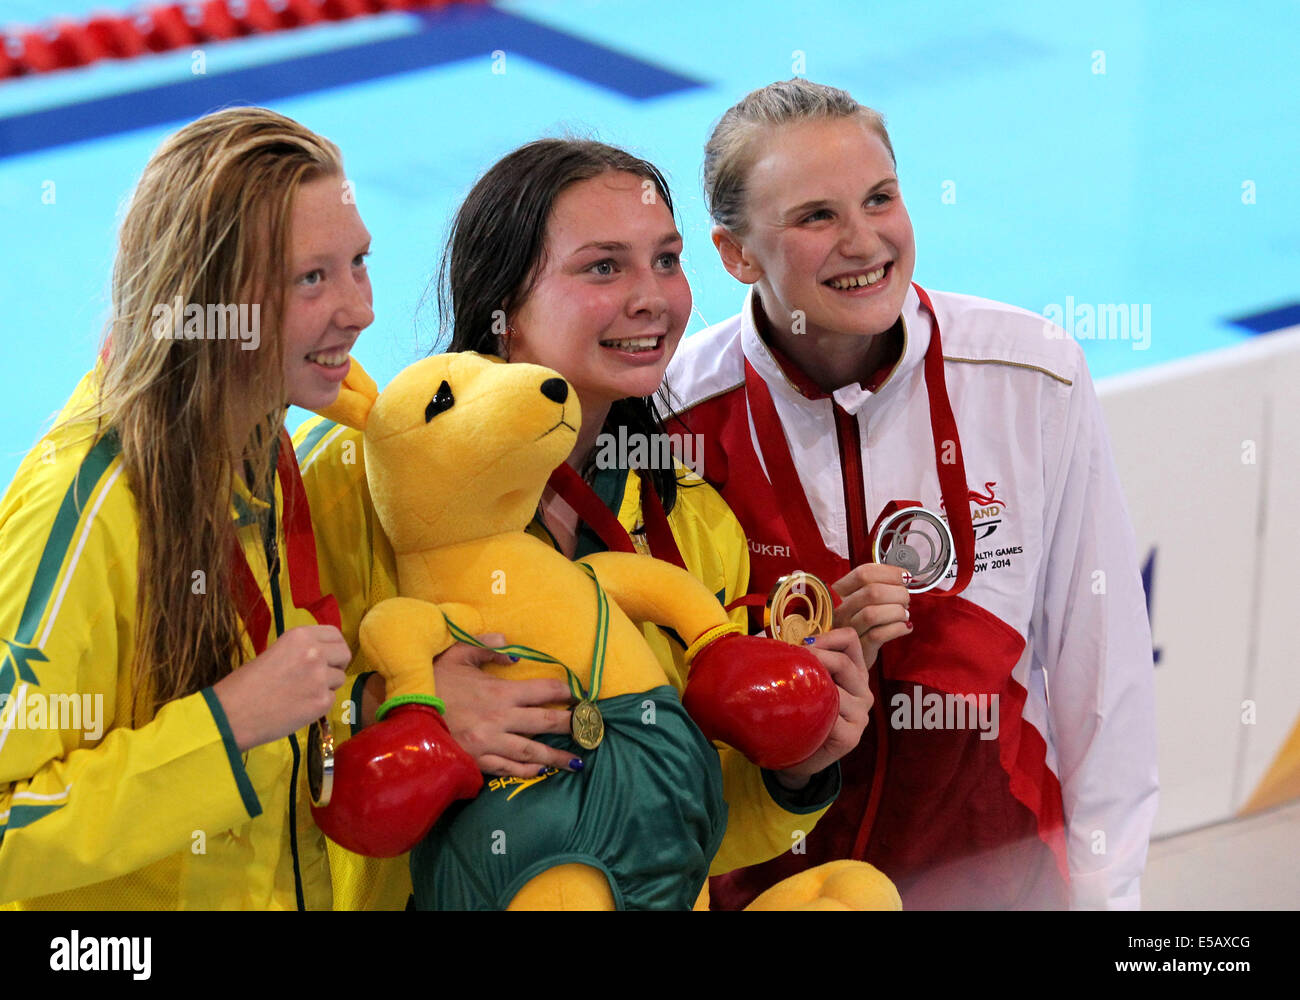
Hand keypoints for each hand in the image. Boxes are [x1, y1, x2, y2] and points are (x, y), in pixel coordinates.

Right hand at [214, 625, 349, 751]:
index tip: (327, 655)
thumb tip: (322, 654)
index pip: (334, 634)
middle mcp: (315, 652)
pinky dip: (319, 703)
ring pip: (339, 678)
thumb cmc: (246, 683)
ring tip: (302, 693)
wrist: (232, 713)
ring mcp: (321, 677)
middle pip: (345, 653)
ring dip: (326, 686)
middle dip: (337, 664)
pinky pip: (331, 699)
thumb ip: (301, 651)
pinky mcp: (322, 701)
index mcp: (300, 636)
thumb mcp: (275, 652)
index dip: (333, 646)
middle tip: (323, 675)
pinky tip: (299, 706)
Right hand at [432, 634, 578, 777]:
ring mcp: (489, 742)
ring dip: (556, 757)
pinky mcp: (476, 760)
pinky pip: (507, 768)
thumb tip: (512, 650)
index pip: (543, 690)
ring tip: (576, 762)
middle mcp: (500, 718)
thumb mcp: (457, 653)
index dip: (565, 692)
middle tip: (591, 729)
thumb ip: (486, 646)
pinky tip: (539, 772)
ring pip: (531, 751)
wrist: (402, 710)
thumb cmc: (431, 680)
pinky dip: (525, 772)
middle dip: (571, 725)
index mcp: (500, 691)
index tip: (581, 696)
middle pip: (545, 722)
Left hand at [771, 627, 873, 788]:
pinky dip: (814, 711)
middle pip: (843, 662)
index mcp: (855, 674)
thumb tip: (765, 635)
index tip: (803, 644)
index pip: (851, 640)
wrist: (795, 758)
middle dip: (814, 657)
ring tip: (792, 692)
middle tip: (789, 664)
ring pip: (837, 688)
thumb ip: (802, 660)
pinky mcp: (852, 737)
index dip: (828, 636)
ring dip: (811, 686)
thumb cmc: (798, 714)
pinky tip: (801, 715)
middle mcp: (864, 692)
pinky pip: (833, 715)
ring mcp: (861, 716)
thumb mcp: (805, 682)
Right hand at [832, 564, 910, 668]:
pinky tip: (905, 627)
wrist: (847, 656)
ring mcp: (847, 629)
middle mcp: (839, 609)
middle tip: (906, 600)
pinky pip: (880, 634)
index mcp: (838, 592)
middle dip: (898, 593)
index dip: (890, 572)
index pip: (864, 573)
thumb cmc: (858, 624)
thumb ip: (876, 586)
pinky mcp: (859, 648)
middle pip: (872, 591)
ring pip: (873, 613)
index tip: (905, 576)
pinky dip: (898, 628)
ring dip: (897, 611)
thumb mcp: (859, 601)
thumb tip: (904, 577)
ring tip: (904, 614)